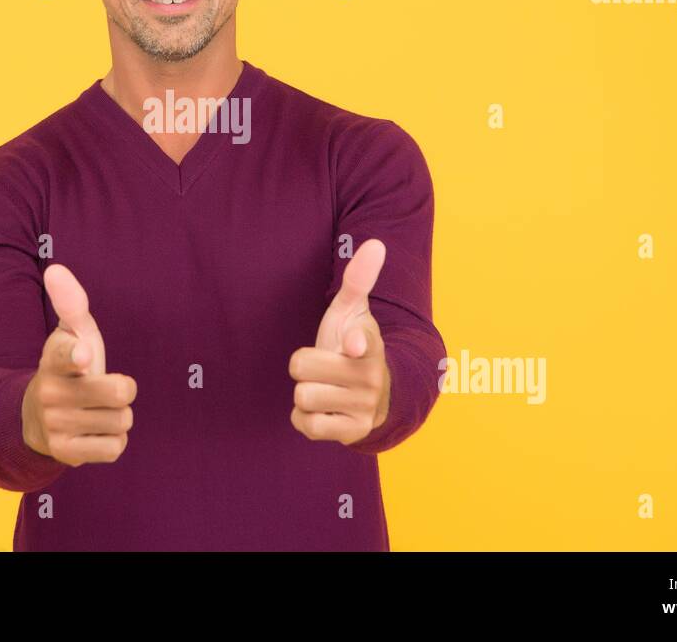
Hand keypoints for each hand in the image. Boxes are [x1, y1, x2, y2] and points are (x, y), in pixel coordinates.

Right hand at [21, 263, 136, 465]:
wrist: (37, 418)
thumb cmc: (69, 368)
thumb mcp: (70, 334)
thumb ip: (71, 302)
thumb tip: (55, 268)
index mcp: (54, 358)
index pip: (65, 356)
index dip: (77, 356)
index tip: (84, 356)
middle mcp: (50, 392)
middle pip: (121, 393)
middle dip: (122, 390)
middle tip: (104, 389)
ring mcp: (56, 425)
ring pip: (122, 421)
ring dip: (119, 417)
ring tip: (97, 411)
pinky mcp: (64, 453)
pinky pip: (116, 448)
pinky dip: (114, 441)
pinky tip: (95, 432)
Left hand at [289, 238, 390, 444]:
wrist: (376, 394)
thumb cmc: (353, 344)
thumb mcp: (352, 311)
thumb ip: (358, 279)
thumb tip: (376, 243)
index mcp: (369, 344)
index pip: (363, 342)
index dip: (355, 343)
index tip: (354, 346)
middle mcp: (370, 377)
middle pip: (300, 368)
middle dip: (303, 367)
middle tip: (322, 367)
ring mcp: (363, 407)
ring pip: (302, 398)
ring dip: (305, 394)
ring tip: (324, 387)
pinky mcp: (353, 432)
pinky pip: (306, 425)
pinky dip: (305, 418)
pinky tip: (322, 409)